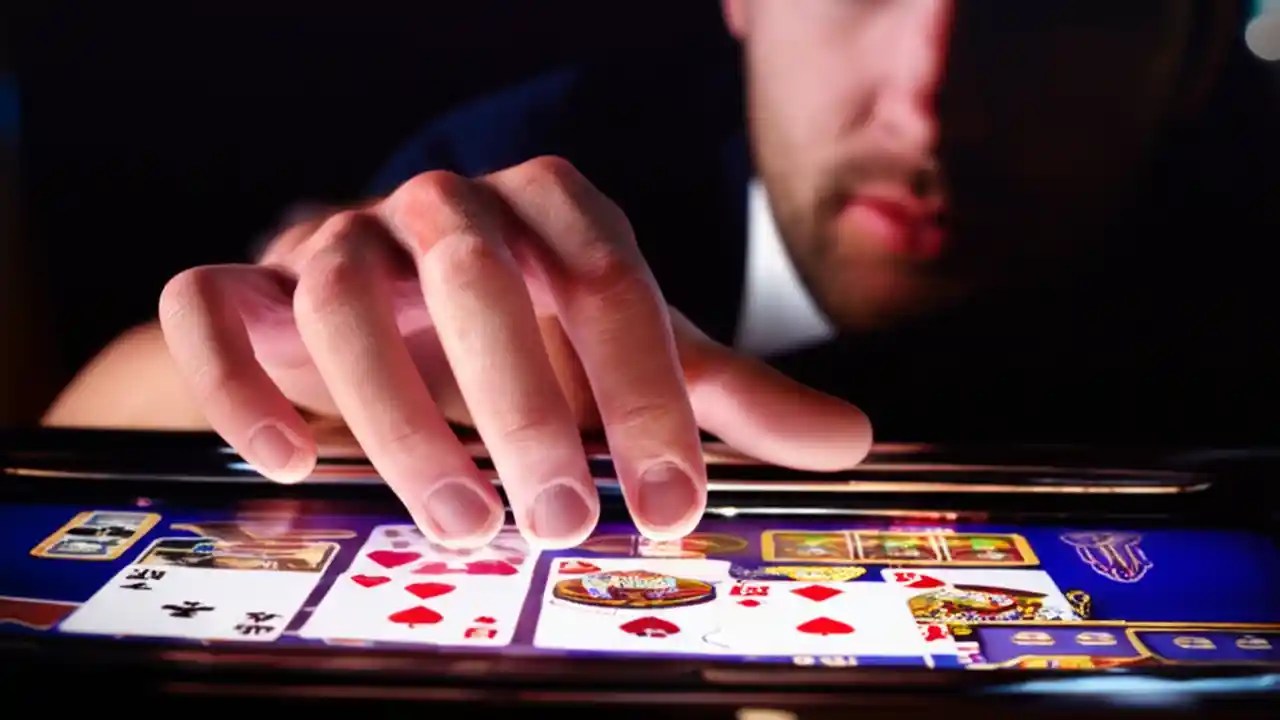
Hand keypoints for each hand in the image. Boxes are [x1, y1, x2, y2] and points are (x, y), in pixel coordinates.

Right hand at [158, 157, 871, 548]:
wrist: (409, 299)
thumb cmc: (540, 331)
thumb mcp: (633, 354)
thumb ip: (724, 393)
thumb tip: (850, 440)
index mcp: (552, 209)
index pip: (607, 279)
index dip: (645, 394)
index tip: (670, 508)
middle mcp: (444, 206)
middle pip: (472, 273)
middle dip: (522, 406)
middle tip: (563, 524)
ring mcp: (339, 237)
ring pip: (340, 296)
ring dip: (397, 418)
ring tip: (461, 527)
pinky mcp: (250, 280)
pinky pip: (210, 305)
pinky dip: (237, 382)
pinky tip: (288, 462)